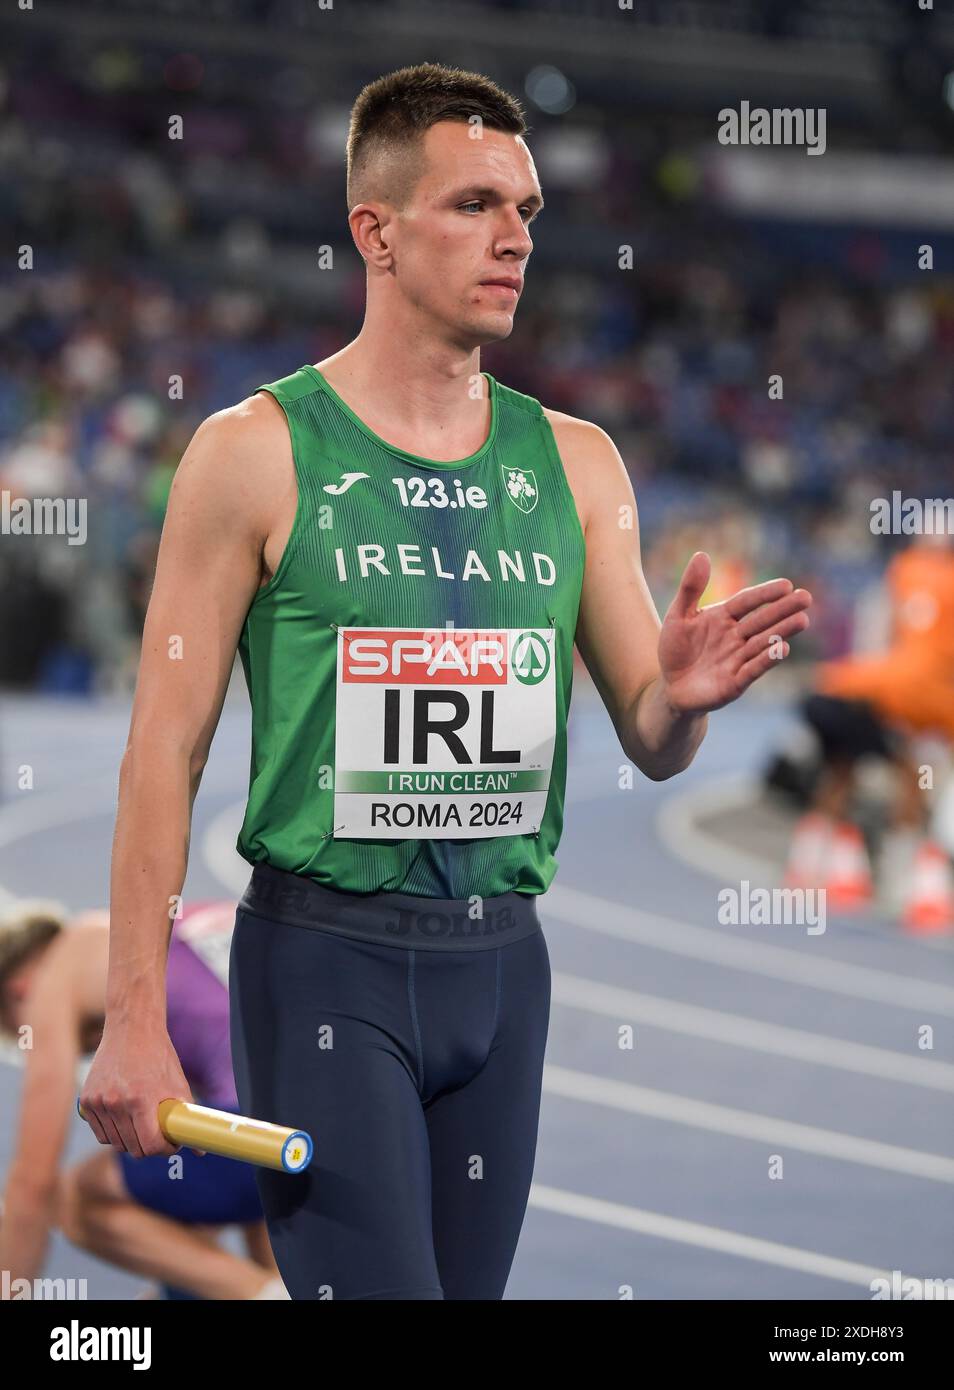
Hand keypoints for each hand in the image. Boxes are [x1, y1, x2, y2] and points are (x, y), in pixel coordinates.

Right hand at [80, 1020, 197, 1158]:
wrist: (131, 1029)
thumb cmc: (158, 1056)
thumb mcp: (178, 1084)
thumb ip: (187, 1117)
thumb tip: (200, 1150)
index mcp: (141, 1099)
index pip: (149, 1146)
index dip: (163, 1150)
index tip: (171, 1144)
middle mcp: (116, 1102)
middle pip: (132, 1148)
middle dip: (149, 1147)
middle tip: (159, 1136)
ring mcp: (98, 1102)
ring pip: (114, 1143)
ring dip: (130, 1140)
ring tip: (143, 1125)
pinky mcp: (86, 1101)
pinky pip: (100, 1132)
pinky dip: (113, 1133)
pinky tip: (125, 1119)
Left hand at [658, 551, 811, 716]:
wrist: (670, 687)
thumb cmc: (675, 649)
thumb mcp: (678, 616)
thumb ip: (690, 588)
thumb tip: (701, 554)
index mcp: (724, 617)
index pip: (747, 602)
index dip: (765, 594)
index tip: (786, 584)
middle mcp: (736, 637)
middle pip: (762, 620)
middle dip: (783, 609)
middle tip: (806, 597)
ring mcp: (738, 659)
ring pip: (762, 643)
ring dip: (782, 632)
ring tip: (802, 620)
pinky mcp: (735, 683)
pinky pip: (753, 669)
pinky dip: (766, 659)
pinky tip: (783, 648)